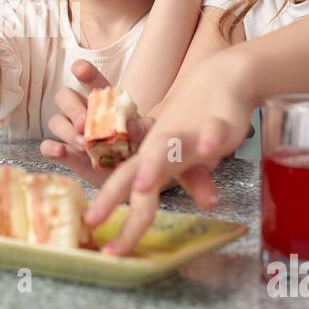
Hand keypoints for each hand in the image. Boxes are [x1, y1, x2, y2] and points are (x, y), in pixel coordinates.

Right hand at [39, 59, 151, 185]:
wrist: (131, 178)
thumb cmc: (137, 147)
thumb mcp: (146, 136)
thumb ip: (143, 127)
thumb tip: (132, 126)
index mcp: (103, 101)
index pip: (91, 79)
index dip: (83, 71)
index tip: (79, 69)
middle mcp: (82, 112)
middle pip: (65, 96)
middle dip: (72, 108)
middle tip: (84, 125)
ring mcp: (71, 133)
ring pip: (55, 121)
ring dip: (66, 131)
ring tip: (84, 145)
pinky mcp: (65, 154)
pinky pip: (47, 146)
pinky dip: (50, 148)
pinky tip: (60, 151)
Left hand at [84, 49, 256, 255]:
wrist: (221, 78)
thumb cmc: (197, 122)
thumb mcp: (192, 158)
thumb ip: (194, 182)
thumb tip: (205, 205)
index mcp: (151, 157)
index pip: (122, 184)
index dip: (105, 206)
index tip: (87, 230)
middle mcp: (161, 146)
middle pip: (133, 172)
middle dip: (112, 196)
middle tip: (91, 219)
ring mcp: (188, 133)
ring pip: (166, 147)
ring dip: (154, 165)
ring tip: (143, 184)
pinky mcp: (218, 121)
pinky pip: (213, 131)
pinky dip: (210, 140)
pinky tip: (210, 150)